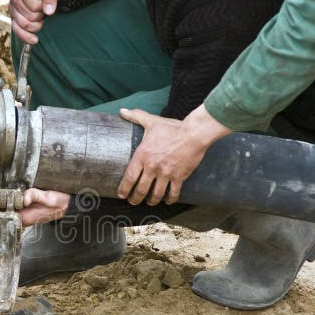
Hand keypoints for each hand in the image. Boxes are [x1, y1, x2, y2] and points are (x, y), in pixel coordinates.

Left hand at [0, 188, 69, 226]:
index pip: (2, 213)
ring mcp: (21, 212)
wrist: (69, 204)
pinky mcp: (23, 207)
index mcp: (25, 217)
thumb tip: (24, 197)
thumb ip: (38, 196)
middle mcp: (21, 216)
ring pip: (1, 209)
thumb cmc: (61, 202)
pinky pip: (7, 205)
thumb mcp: (51, 198)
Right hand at [9, 0, 60, 44]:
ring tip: (40, 18)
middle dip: (40, 16)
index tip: (44, 2)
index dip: (42, 7)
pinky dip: (26, 37)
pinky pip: (17, 31)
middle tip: (43, 10)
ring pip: (24, 25)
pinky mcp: (12, 19)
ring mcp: (11, 9)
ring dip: (37, 25)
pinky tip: (34, 40)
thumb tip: (48, 12)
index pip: (33, 5)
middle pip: (30, 16)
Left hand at [117, 104, 231, 204]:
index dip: (124, 189)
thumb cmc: (172, 128)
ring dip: (151, 201)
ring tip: (149, 203)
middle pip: (141, 189)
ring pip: (156, 194)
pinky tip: (167, 201)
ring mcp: (166, 174)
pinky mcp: (179, 177)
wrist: (193, 133)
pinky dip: (170, 199)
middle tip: (133, 201)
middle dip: (135, 198)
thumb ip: (136, 117)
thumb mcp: (152, 121)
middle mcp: (153, 167)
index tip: (121, 194)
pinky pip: (173, 193)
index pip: (129, 177)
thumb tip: (122, 111)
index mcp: (143, 155)